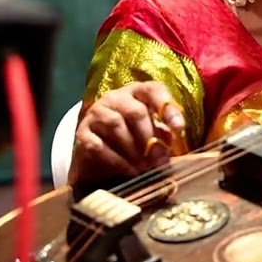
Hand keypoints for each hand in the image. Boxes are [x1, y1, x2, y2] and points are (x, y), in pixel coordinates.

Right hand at [69, 81, 185, 184]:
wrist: (96, 152)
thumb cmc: (132, 137)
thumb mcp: (150, 133)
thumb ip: (162, 136)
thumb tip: (167, 150)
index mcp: (136, 93)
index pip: (154, 90)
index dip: (168, 108)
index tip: (179, 128)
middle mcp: (115, 98)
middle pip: (135, 111)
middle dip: (150, 137)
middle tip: (159, 159)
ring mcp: (96, 114)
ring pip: (116, 125)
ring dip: (133, 149)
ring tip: (145, 167)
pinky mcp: (82, 133)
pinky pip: (98, 145)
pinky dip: (117, 160)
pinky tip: (130, 171)